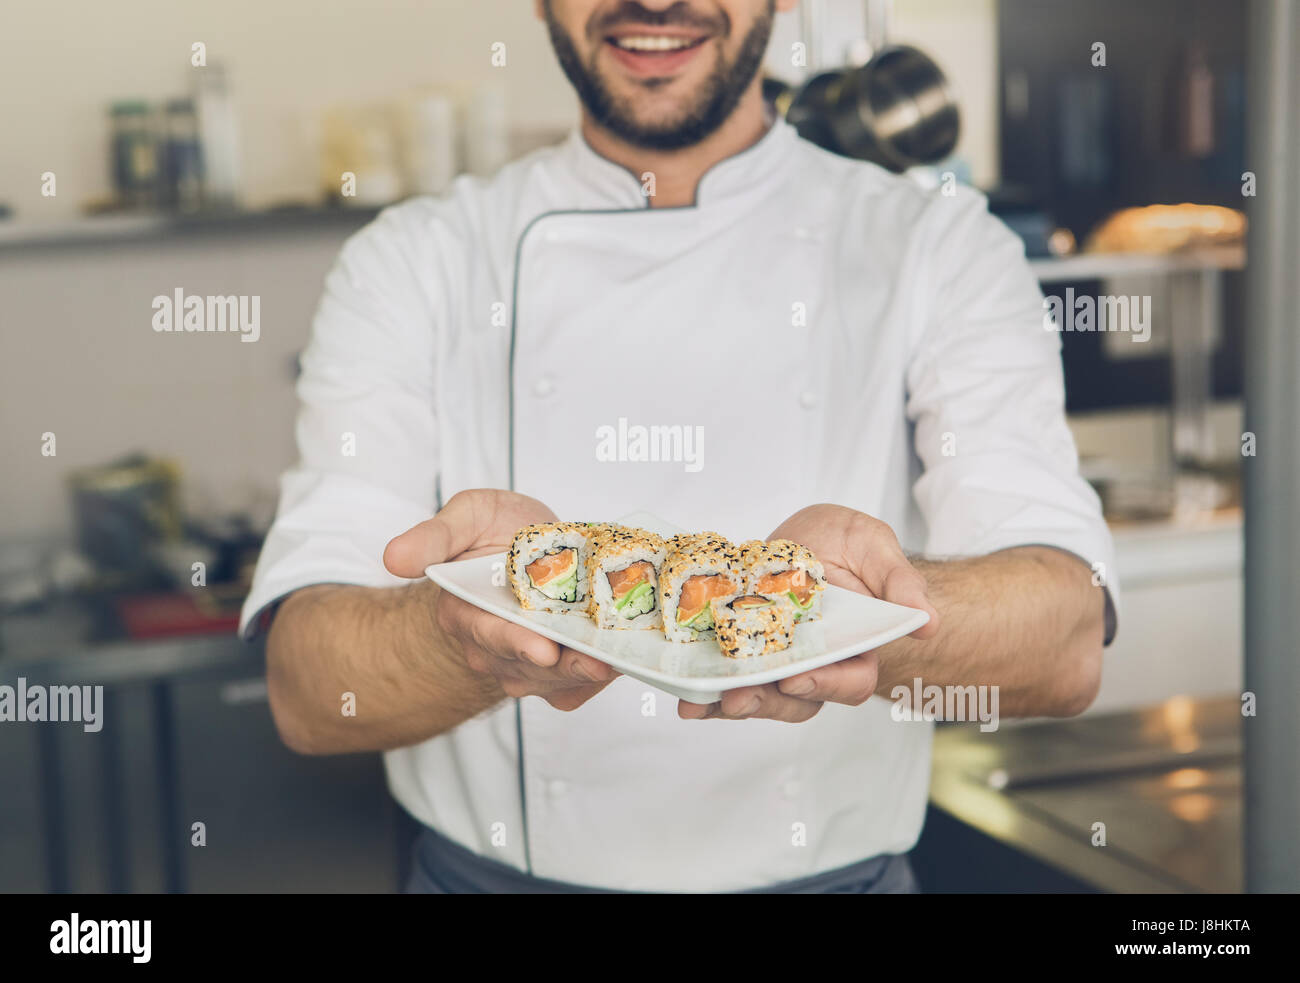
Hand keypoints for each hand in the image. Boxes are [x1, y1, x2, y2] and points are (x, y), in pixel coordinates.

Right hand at [383, 489, 619, 711]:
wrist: (522, 552)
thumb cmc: (491, 536)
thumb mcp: (466, 517)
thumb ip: (434, 537)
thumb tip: (393, 557)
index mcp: (467, 613)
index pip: (490, 634)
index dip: (517, 643)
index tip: (542, 649)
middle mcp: (496, 648)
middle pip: (530, 667)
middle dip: (564, 666)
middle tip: (596, 661)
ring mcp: (530, 665)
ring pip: (559, 681)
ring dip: (590, 674)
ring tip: (618, 662)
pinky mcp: (561, 672)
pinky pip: (580, 688)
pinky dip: (604, 677)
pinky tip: (623, 661)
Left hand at [678, 504, 937, 722]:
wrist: (811, 537)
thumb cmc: (851, 546)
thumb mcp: (877, 547)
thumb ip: (900, 582)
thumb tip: (928, 621)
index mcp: (855, 647)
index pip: (849, 679)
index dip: (826, 683)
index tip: (797, 677)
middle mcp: (815, 663)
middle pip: (796, 699)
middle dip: (765, 702)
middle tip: (736, 697)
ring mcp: (776, 660)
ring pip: (758, 695)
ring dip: (728, 703)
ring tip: (700, 702)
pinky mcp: (742, 651)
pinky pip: (725, 677)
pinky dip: (704, 689)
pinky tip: (683, 694)